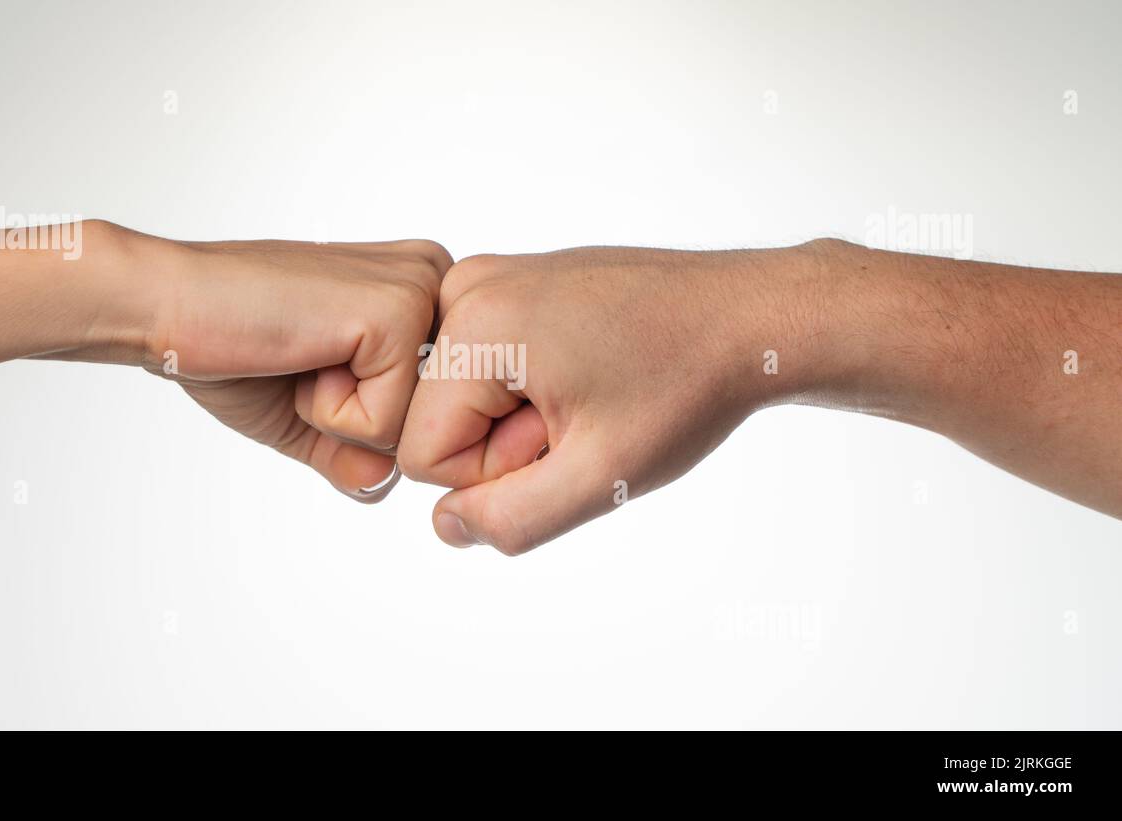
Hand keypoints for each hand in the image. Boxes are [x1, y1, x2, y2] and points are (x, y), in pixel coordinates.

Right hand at [130, 231, 451, 501]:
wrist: (166, 307)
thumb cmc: (233, 349)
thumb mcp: (311, 417)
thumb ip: (358, 454)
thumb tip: (385, 483)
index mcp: (424, 292)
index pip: (436, 411)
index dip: (364, 420)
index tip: (312, 364)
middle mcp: (437, 279)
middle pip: (436, 422)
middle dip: (360, 422)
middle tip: (303, 361)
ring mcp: (421, 291)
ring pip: (417, 429)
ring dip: (343, 418)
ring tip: (301, 356)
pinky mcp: (398, 312)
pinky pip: (388, 424)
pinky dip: (331, 414)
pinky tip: (299, 354)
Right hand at [398, 244, 829, 552]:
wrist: (749, 317)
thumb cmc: (687, 384)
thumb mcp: (601, 476)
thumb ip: (511, 519)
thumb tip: (447, 525)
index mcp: (475, 326)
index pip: (422, 454)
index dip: (497, 472)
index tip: (565, 436)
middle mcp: (466, 287)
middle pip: (438, 420)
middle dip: (508, 440)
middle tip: (586, 413)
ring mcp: (490, 277)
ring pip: (462, 396)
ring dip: (520, 415)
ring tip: (591, 392)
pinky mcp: (512, 281)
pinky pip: (485, 365)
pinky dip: (530, 384)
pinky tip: (590, 371)